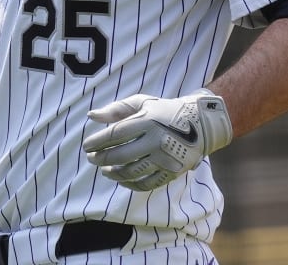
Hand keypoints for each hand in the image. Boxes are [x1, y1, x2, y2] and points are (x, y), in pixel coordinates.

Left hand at [81, 89, 232, 191]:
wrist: (200, 123)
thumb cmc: (164, 110)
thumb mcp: (142, 102)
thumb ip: (116, 109)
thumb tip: (91, 116)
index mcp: (147, 121)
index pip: (115, 134)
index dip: (97, 142)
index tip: (86, 147)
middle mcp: (155, 140)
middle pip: (121, 155)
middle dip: (102, 159)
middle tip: (92, 159)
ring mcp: (165, 158)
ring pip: (132, 172)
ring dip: (114, 174)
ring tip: (105, 171)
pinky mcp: (172, 171)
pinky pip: (147, 184)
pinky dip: (131, 184)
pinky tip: (121, 179)